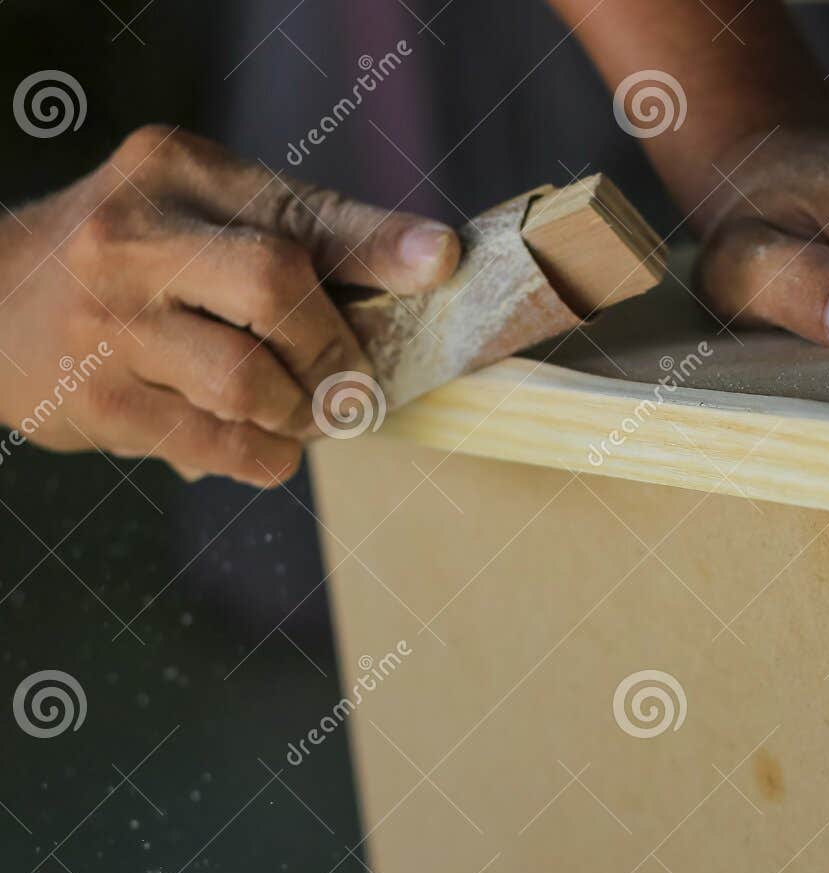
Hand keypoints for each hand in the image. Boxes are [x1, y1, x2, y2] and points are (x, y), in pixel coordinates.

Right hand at [0, 126, 460, 486]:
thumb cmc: (137, 261)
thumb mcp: (206, 214)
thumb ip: (307, 237)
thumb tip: (432, 262)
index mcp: (175, 173)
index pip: (295, 210)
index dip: (375, 244)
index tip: (440, 262)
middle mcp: (132, 237)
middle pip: (272, 285)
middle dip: (334, 347)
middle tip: (351, 381)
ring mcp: (108, 322)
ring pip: (246, 380)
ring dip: (300, 410)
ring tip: (302, 412)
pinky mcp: (99, 400)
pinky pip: (215, 444)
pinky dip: (264, 455)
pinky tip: (264, 445)